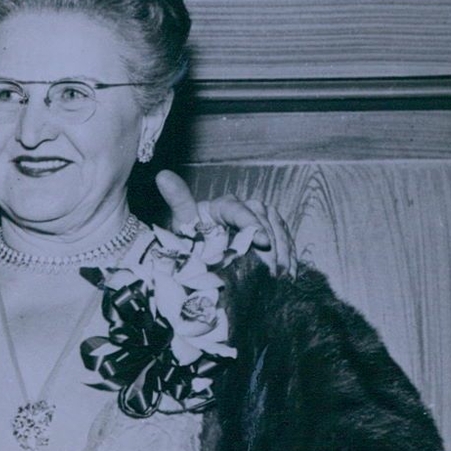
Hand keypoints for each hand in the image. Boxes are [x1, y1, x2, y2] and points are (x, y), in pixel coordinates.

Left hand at [154, 170, 295, 274]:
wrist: (196, 261)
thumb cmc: (188, 240)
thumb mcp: (182, 224)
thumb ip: (178, 201)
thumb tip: (162, 175)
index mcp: (223, 205)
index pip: (240, 209)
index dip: (253, 224)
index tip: (262, 242)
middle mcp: (244, 208)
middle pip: (264, 218)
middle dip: (272, 243)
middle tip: (273, 269)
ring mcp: (259, 221)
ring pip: (278, 227)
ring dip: (283, 251)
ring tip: (282, 275)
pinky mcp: (269, 235)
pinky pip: (284, 240)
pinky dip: (288, 256)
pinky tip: (289, 275)